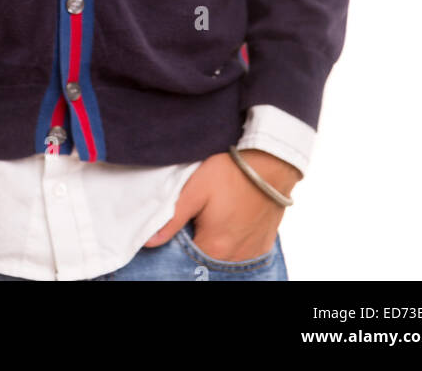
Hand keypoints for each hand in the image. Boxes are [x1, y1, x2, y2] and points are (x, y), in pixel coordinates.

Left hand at [143, 148, 300, 259]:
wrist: (271, 163)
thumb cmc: (231, 173)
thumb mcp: (195, 190)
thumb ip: (172, 218)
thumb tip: (149, 241)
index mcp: (214, 248)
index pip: (186, 256)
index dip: (181, 236)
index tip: (186, 218)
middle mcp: (234, 258)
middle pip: (206, 256)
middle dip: (200, 237)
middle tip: (204, 211)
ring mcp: (251, 254)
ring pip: (225, 255)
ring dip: (218, 240)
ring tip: (219, 213)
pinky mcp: (264, 245)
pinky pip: (244, 251)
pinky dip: (236, 239)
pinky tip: (234, 219)